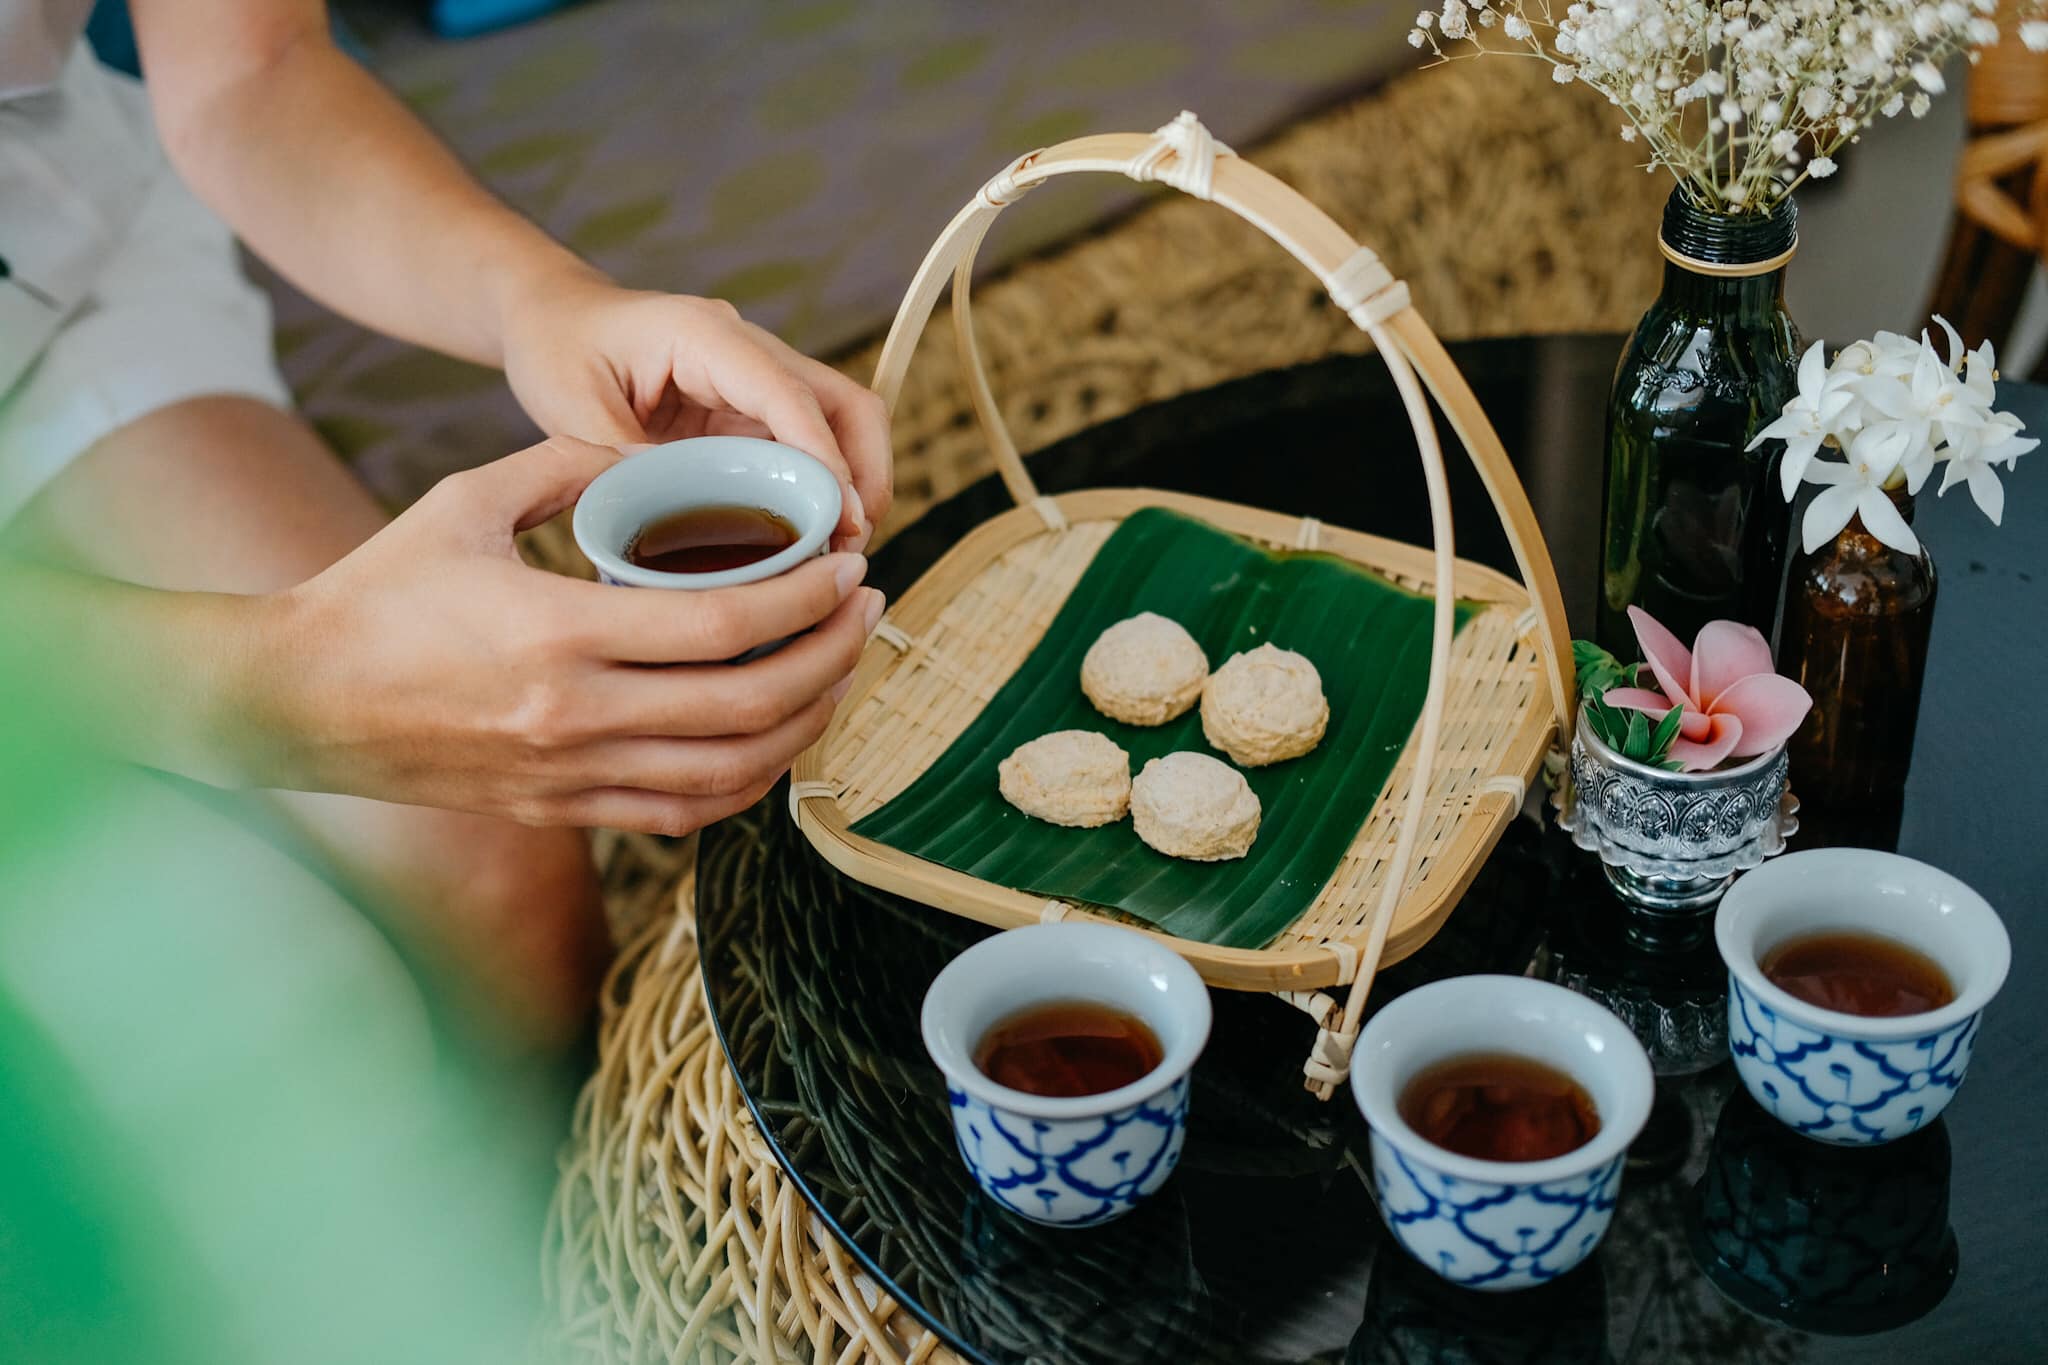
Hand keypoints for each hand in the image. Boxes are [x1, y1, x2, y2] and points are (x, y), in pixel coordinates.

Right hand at [247, 437, 880, 833]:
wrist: (292, 705)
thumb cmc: (376, 594)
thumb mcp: (466, 501)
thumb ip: (565, 465)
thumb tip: (644, 450)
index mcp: (558, 634)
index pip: (722, 623)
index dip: (804, 598)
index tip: (847, 567)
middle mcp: (576, 718)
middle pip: (749, 703)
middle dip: (830, 656)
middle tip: (867, 608)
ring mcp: (572, 776)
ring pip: (732, 770)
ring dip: (806, 721)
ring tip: (840, 669)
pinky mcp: (563, 810)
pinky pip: (685, 813)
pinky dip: (749, 782)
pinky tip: (778, 739)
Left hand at [499, 268, 891, 549]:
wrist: (551, 319)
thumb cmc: (557, 348)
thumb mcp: (570, 406)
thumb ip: (626, 459)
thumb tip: (686, 511)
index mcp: (706, 336)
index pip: (791, 396)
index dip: (826, 459)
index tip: (845, 518)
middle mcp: (748, 352)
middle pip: (846, 405)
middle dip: (866, 475)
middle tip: (851, 547)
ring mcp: (757, 382)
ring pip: (840, 428)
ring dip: (851, 487)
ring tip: (836, 555)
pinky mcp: (751, 413)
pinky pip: (806, 450)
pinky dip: (818, 493)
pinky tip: (807, 542)